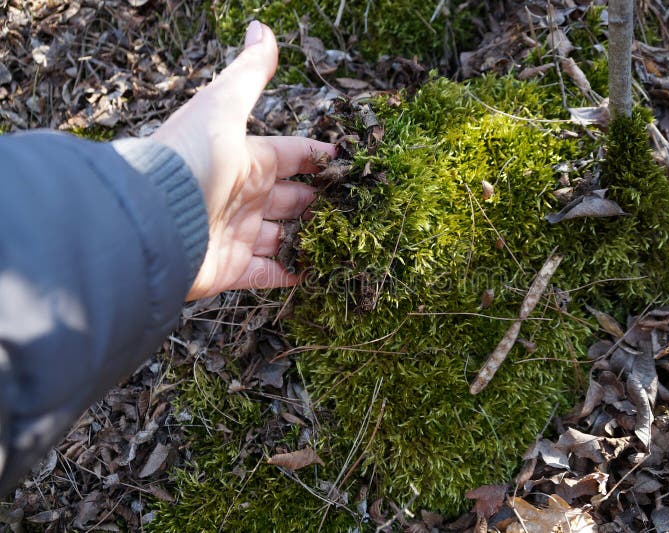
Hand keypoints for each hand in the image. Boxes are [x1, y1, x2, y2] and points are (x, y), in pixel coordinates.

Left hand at [152, 21, 335, 300]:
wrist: (151, 218)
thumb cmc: (190, 158)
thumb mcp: (222, 107)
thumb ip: (248, 73)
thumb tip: (262, 27)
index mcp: (246, 160)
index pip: (291, 155)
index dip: (317, 156)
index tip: (346, 162)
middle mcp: (244, 197)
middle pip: (291, 198)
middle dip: (318, 200)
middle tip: (352, 206)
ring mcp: (238, 234)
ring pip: (283, 237)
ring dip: (308, 238)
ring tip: (342, 242)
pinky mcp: (231, 269)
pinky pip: (266, 274)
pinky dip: (288, 275)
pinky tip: (315, 274)